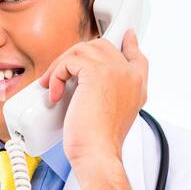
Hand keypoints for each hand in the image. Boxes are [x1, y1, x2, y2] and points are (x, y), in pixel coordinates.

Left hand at [37, 28, 148, 166]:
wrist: (98, 153)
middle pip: (102, 46)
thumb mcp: (112, 116)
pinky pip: (69, 61)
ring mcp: (115, 70)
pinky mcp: (96, 72)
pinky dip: (56, 75)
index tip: (126, 36)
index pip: (136, 56)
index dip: (130, 44)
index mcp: (137, 85)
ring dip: (61, 66)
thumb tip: (87, 85)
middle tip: (61, 74)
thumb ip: (110, 95)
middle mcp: (130, 75)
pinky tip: (55, 93)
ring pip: (83, 50)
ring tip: (53, 86)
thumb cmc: (100, 142)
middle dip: (77, 57)